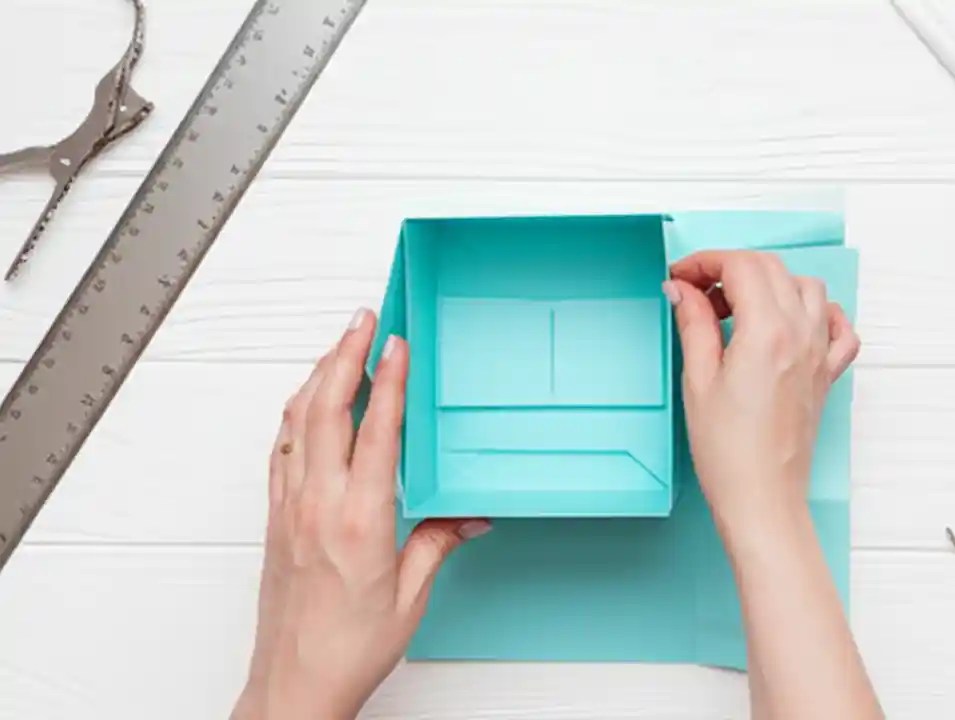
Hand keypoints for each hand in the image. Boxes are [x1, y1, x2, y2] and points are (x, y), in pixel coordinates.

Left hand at [233, 309, 490, 719]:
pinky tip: (305, 404)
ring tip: (338, 347)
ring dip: (317, 376)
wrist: (295, 682)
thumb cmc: (348, 648)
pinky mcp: (274, 518)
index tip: (396, 343)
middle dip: (344, 354)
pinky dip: (296, 414)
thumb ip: (438, 542)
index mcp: (360, 520)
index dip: (387, 380)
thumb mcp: (411, 595)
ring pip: (297, 421)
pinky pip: (281, 448)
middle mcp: (318, 504)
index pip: (376, 430)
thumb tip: (468, 514)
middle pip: (326, 407)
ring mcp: (289, 507)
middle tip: (362, 320)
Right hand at [664, 251, 858, 537]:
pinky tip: (791, 324)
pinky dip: (818, 312)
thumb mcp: (698, 380)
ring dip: (769, 284)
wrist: (761, 497)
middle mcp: (801, 334)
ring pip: (806, 287)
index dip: (704, 263)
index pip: (740, 266)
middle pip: (771, 268)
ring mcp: (820, 352)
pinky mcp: (826, 373)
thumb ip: (694, 324)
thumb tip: (683, 290)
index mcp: (766, 331)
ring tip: (736, 311)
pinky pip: (838, 326)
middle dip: (730, 269)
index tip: (681, 277)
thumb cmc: (728, 452)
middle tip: (697, 293)